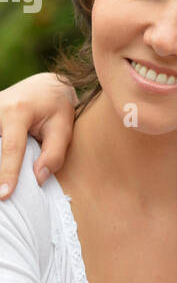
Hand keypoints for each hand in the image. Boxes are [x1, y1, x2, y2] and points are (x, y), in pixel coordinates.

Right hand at [0, 74, 76, 199]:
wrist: (44, 85)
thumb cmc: (57, 107)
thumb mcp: (64, 128)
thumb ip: (54, 155)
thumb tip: (38, 179)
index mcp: (17, 112)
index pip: (11, 148)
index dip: (8, 173)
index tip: (4, 195)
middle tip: (3, 196)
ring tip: (2, 185)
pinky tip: (2, 175)